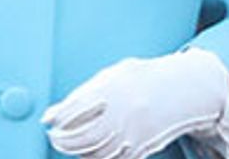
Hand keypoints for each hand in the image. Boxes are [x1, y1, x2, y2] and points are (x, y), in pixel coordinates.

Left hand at [44, 48, 228, 158]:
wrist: (181, 88)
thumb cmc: (139, 80)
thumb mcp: (110, 77)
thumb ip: (79, 96)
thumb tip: (47, 117)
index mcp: (111, 89)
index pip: (71, 112)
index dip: (57, 121)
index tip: (51, 124)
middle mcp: (122, 112)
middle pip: (78, 139)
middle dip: (63, 141)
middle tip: (58, 138)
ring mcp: (132, 133)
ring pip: (93, 154)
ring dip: (80, 152)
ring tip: (78, 142)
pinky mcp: (139, 149)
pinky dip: (98, 158)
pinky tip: (97, 148)